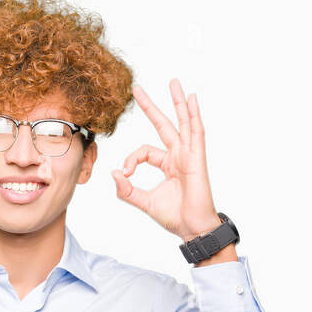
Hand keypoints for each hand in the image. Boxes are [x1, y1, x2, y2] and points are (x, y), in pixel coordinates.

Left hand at [112, 78, 224, 240]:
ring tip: (174, 83)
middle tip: (137, 89)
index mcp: (167, 164)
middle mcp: (178, 155)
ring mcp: (189, 155)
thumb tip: (114, 173)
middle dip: (151, 107)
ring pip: (182, 122)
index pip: (144, 151)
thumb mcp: (144, 202)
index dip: (131, 159)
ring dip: (177, 102)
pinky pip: (196, 132)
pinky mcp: (197, 159)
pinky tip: (191, 99)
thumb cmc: (175, 216)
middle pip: (164, 125)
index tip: (125, 173)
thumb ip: (127, 190)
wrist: (192, 228)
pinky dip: (194, 115)